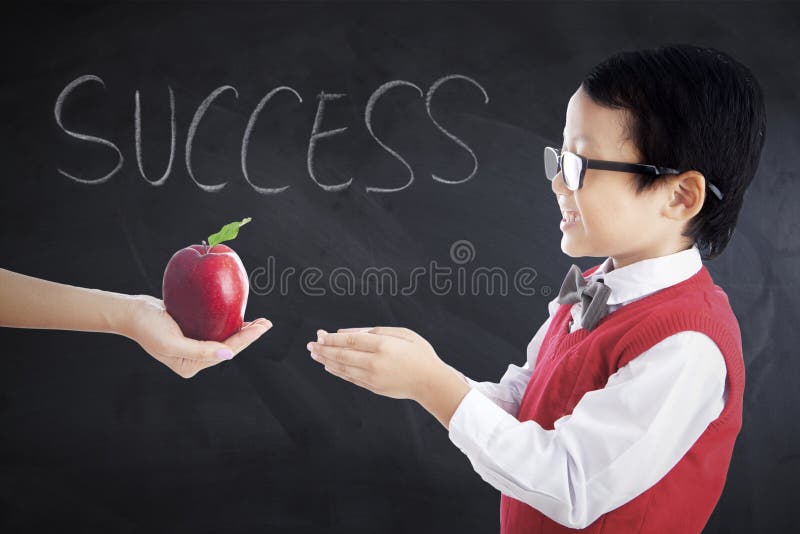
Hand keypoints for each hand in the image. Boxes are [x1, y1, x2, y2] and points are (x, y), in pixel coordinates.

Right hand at [122, 294, 271, 377]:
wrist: (130, 312)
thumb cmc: (147, 327)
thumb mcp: (172, 343)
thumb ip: (199, 352)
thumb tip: (227, 356)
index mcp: (191, 365)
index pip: (226, 351)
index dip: (247, 339)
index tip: (262, 327)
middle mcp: (194, 358)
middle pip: (228, 346)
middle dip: (248, 335)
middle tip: (266, 322)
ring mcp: (193, 345)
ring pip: (223, 337)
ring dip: (241, 329)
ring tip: (258, 321)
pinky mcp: (191, 332)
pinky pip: (214, 328)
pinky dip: (227, 322)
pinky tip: (236, 314)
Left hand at [306, 326, 448, 401]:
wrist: (431, 382)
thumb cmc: (419, 353)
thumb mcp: (402, 333)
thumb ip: (374, 331)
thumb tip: (347, 333)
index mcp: (383, 345)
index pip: (350, 340)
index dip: (332, 338)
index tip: (320, 335)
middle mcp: (375, 362)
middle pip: (342, 354)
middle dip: (324, 349)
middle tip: (310, 345)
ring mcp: (373, 377)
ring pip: (343, 368)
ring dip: (326, 361)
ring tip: (314, 355)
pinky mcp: (373, 387)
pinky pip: (350, 378)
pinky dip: (337, 371)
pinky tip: (329, 366)